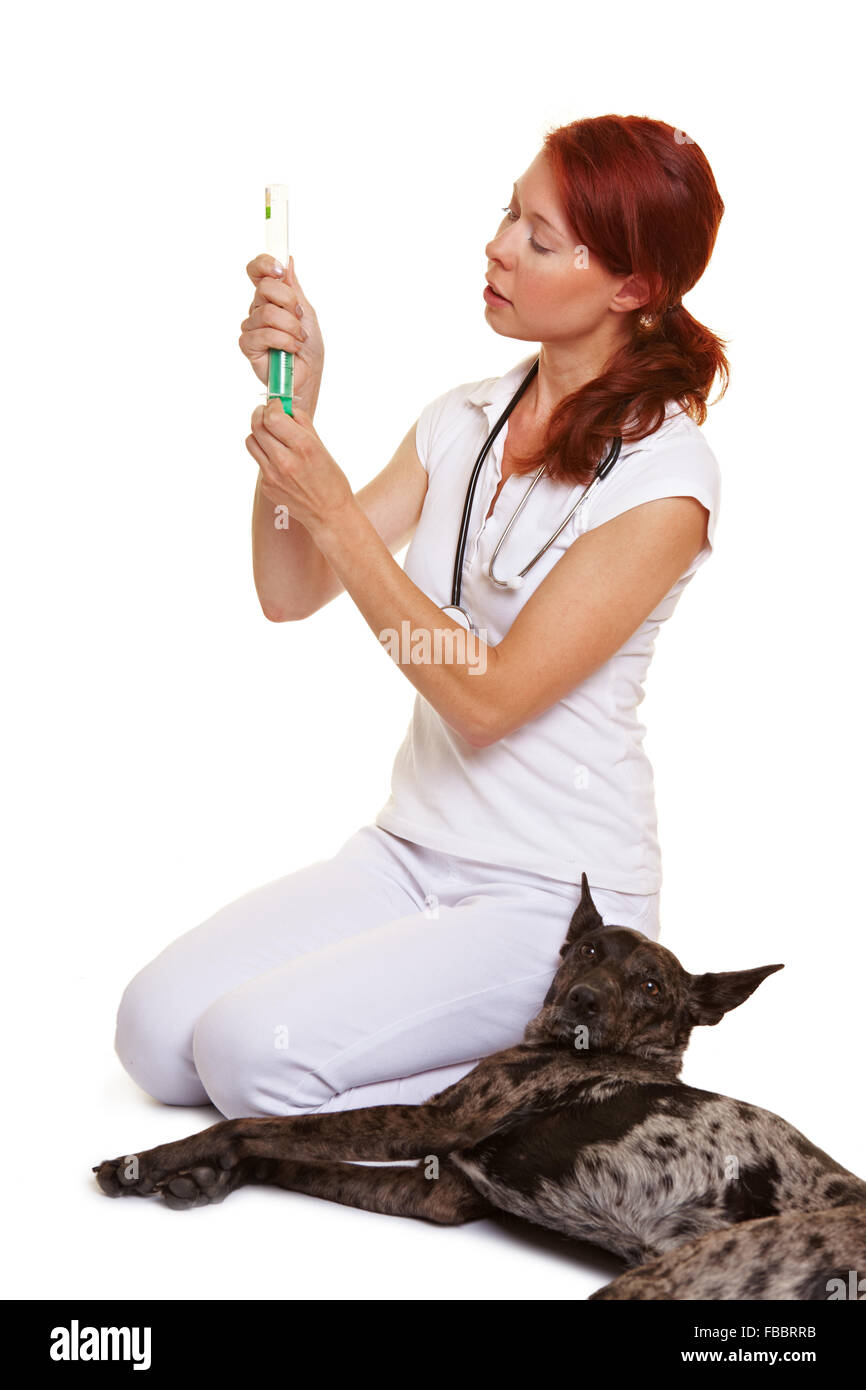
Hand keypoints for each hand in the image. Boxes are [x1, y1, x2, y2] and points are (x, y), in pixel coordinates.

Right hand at [239, 254, 323, 413]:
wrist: (308, 376)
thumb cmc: (308, 348)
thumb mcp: (306, 312)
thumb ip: (293, 288)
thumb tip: (288, 260)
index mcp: (271, 298)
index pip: (257, 270)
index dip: (264, 264)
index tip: (279, 271)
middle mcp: (258, 309)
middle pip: (264, 287)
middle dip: (289, 302)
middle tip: (299, 319)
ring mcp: (251, 326)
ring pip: (267, 313)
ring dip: (290, 327)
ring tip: (298, 340)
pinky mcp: (248, 344)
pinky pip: (262, 334)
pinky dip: (283, 341)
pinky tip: (290, 350)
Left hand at [245, 398, 354, 534]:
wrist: (329, 514)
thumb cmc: (330, 479)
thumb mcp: (321, 447)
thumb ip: (302, 424)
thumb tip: (286, 407)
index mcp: (303, 447)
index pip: (272, 417)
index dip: (272, 405)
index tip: (276, 403)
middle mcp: (285, 461)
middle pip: (257, 426)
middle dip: (260, 413)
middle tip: (267, 413)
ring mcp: (273, 475)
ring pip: (251, 441)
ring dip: (259, 433)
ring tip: (272, 436)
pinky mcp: (267, 486)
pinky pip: (259, 461)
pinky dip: (266, 455)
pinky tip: (280, 461)